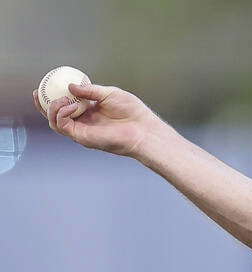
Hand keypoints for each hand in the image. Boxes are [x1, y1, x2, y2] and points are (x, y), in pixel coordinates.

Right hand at [32, 82, 161, 157]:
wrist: (143, 129)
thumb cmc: (132, 112)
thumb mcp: (109, 93)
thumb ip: (90, 90)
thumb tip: (70, 86)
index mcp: (89, 111)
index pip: (66, 104)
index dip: (53, 95)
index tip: (45, 83)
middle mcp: (83, 122)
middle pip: (55, 115)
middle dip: (42, 105)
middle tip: (38, 92)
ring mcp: (82, 131)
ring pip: (55, 122)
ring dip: (53, 108)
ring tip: (63, 99)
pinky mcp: (83, 138)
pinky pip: (64, 126)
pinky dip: (62, 114)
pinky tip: (71, 105)